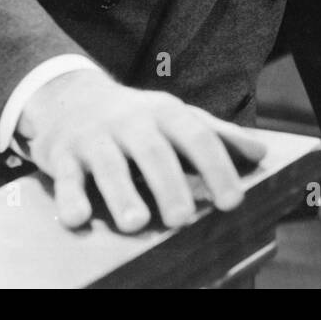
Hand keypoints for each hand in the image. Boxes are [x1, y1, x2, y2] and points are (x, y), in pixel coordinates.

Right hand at [19, 70, 263, 232]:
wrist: (70, 96)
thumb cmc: (137, 118)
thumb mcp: (177, 117)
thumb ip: (217, 135)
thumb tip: (260, 153)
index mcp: (166, 112)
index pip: (197, 137)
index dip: (216, 168)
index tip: (233, 201)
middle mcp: (131, 121)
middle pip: (153, 152)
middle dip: (169, 184)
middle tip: (183, 219)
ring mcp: (94, 137)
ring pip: (108, 165)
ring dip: (121, 193)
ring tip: (135, 224)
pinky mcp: (60, 155)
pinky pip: (64, 176)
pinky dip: (69, 197)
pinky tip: (77, 219)